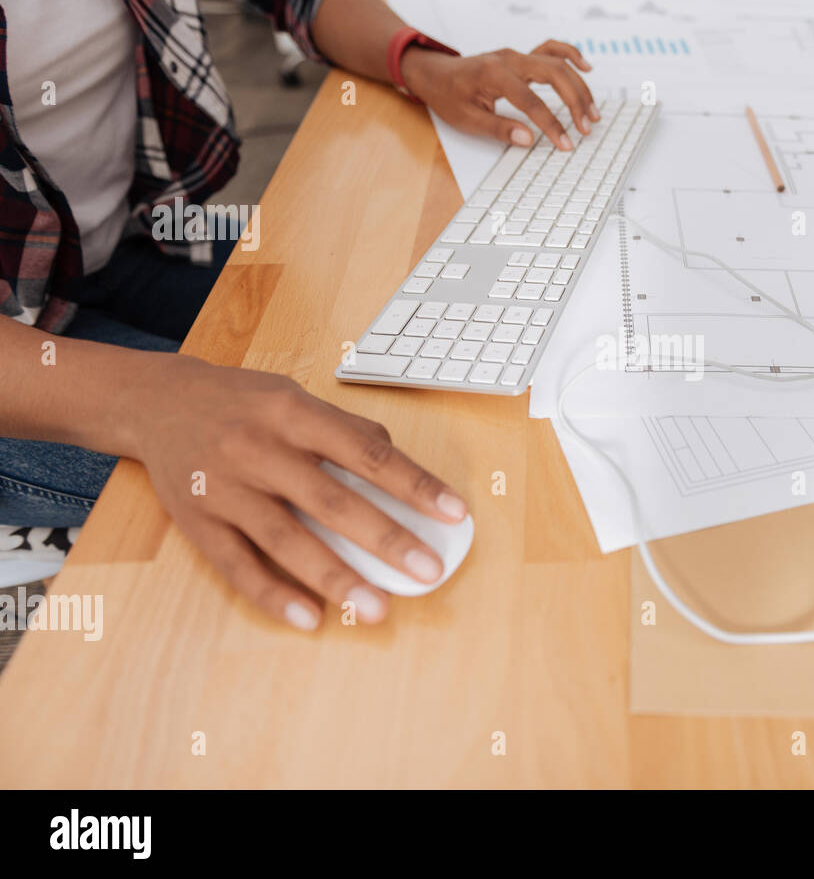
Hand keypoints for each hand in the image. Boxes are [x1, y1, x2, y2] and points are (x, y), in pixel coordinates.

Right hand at [120, 353, 466, 629]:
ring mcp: (225, 489)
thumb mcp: (294, 397)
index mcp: (293, 414)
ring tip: (377, 608)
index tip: (455, 513)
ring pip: (286, 540)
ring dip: (336, 577)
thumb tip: (399, 467)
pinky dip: (274, 595)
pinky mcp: (196, 522)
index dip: (415, 484)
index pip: (367, 453)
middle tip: (427, 571)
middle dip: (385, 539)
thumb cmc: (242, 403)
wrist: (156, 402)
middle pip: (331, 501)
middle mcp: (259, 450)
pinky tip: (310, 618)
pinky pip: (238, 566)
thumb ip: (345, 430)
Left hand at [404, 39, 598, 149]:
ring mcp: (517, 55)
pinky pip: (551, 50)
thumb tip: (528, 139)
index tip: (566, 144)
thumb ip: (499, 128)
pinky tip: (586, 67)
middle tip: (586, 127)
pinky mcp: (521, 57)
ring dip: (579, 85)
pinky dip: (570, 55)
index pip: (531, 101)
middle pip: (554, 74)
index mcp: (494, 74)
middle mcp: (510, 59)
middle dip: (575, 101)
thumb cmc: (448, 95)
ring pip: (557, 63)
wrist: (435, 74)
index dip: (552, 125)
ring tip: (592, 111)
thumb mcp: (466, 118)